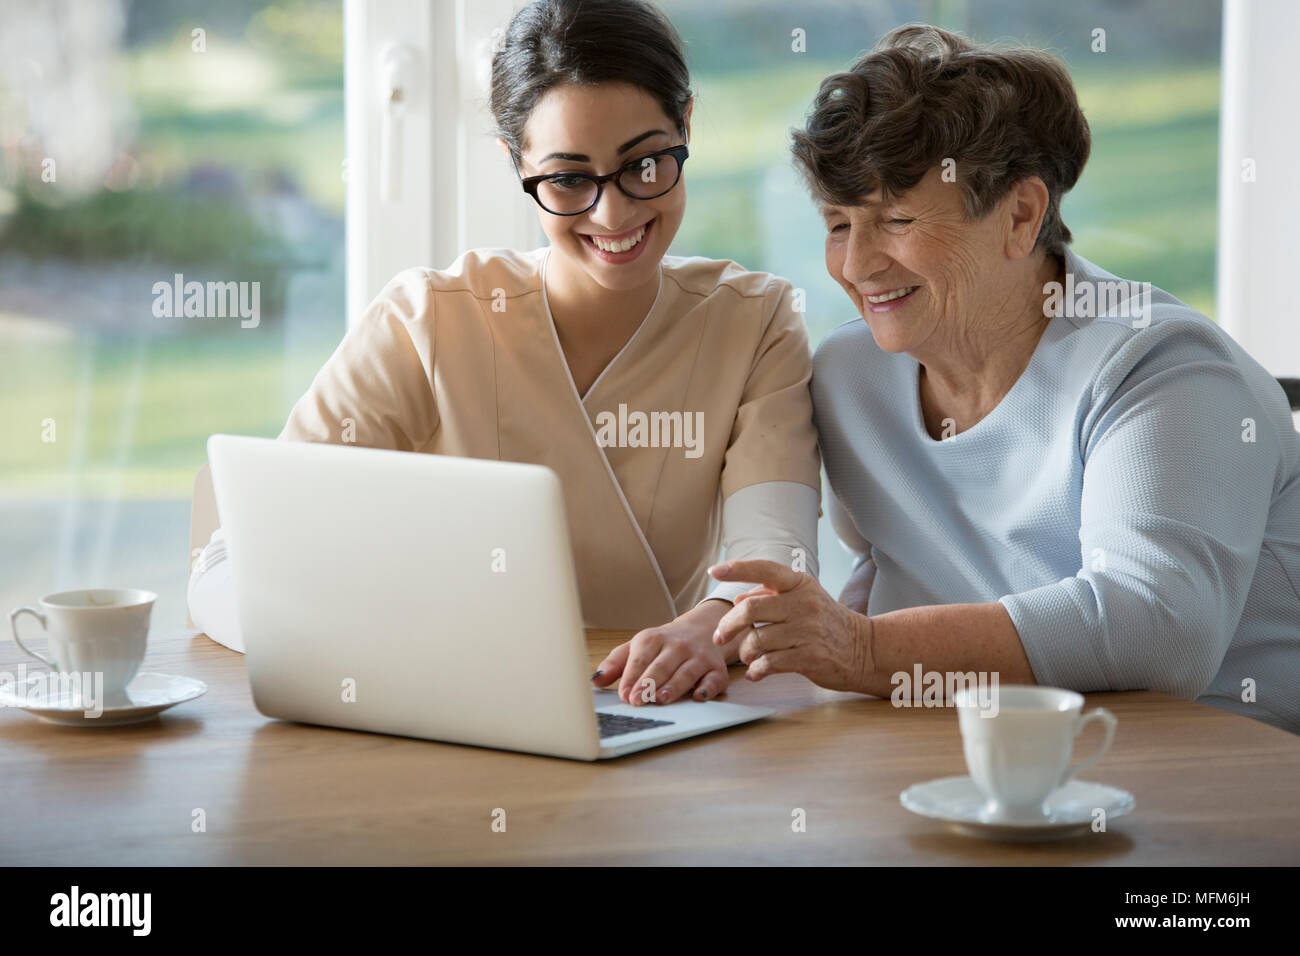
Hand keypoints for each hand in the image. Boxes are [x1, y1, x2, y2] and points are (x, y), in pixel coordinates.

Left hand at [591, 601, 731, 704]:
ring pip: (685, 672)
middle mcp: (677, 646)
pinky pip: (713, 679)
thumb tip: (595, 680)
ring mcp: (698, 657)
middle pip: (661, 666)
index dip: (631, 677)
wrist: (700, 630)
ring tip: (661, 699)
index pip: (640, 659)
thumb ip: (616, 663)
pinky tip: (698, 697)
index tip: (624, 694)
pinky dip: (707, 688)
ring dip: (673, 686)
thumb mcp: (636, 647)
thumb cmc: (663, 645)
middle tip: (637, 700)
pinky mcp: (716, 669)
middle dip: (649, 683)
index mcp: (652, 639)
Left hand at [710, 559, 873, 692]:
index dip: (737, 568)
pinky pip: (769, 663)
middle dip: (728, 626)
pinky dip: (756, 670)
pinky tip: (756, 671)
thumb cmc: (825, 622)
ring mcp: (808, 631)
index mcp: (799, 584)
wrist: (863, 649)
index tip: (713, 570)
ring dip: (745, 652)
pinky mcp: (810, 657)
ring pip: (757, 640)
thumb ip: (770, 595)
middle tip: (720, 637)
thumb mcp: (802, 599)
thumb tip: (739, 599)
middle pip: (750, 609)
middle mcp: (803, 603)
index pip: (764, 569)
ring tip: (748, 656)